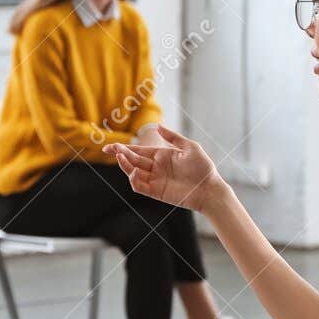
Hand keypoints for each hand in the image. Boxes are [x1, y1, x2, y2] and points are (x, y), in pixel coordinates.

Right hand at [105, 125, 228, 212]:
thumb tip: (157, 126)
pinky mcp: (156, 192)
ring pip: (133, 172)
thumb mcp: (189, 147)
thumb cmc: (203, 167)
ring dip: (125, 165)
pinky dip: (134, 179)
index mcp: (161, 155)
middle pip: (133, 160)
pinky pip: (140, 186)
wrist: (209, 189)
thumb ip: (173, 137)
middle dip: (120, 154)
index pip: (139, 151)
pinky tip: (136, 171)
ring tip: (120, 157)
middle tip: (109, 148)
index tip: (112, 145)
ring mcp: (155, 180)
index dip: (124, 148)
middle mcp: (156, 167)